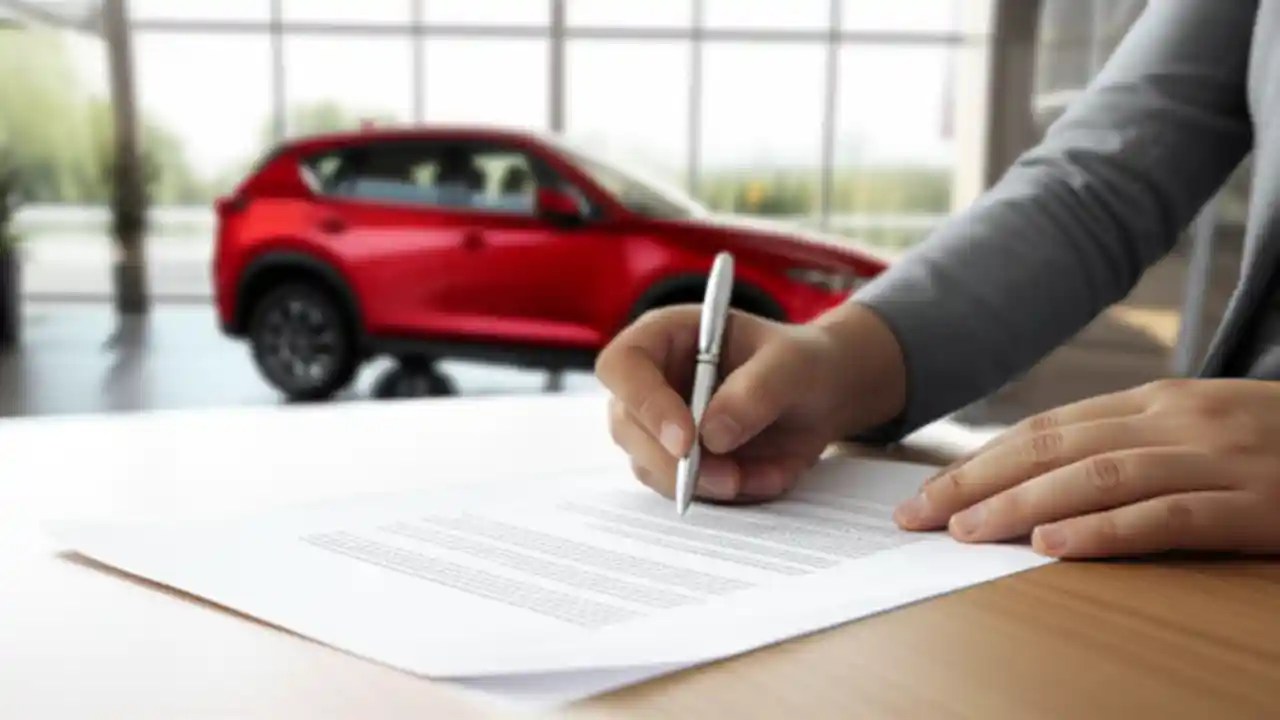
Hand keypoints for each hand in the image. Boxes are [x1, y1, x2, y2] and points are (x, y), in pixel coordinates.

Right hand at [596, 303, 904, 502]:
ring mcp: (657, 426)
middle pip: (626, 426)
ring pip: (649, 466)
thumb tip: (713, 436)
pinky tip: (760, 476)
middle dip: (674, 461)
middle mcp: (650, 381)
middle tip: (729, 478)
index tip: (687, 440)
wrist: (818, 395)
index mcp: (665, 336)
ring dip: (701, 484)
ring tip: (755, 476)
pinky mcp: (676, 463)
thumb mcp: (791, 365)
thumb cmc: (799, 363)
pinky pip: (683, 490)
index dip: (644, 402)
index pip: (623, 365)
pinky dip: (722, 494)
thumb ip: (756, 391)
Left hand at [894, 379, 1279, 557]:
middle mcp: (1175, 419)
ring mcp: (1216, 459)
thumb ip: (1128, 441)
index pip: (1045, 430)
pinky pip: (1166, 516)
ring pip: (1097, 477)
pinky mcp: (1255, 505)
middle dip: (975, 482)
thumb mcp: (1198, 427)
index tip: (925, 493)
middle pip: (1053, 448)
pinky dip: (1104, 532)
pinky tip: (1052, 548)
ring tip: (964, 532)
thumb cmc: (1276, 442)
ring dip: (1020, 505)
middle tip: (917, 517)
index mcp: (1156, 401)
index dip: (979, 461)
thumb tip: (1041, 472)